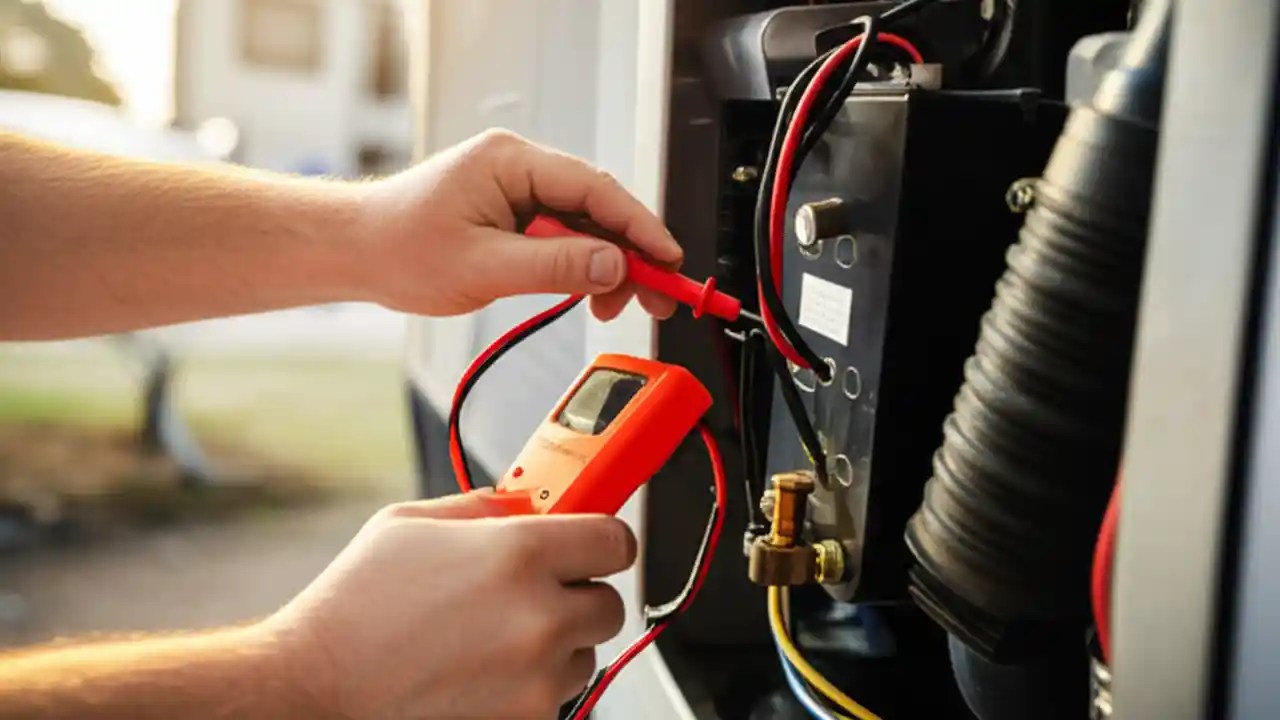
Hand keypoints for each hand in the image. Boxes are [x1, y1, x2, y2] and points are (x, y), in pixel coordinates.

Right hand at [260, 492, 634, 719]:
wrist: (316, 687)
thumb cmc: (354, 607)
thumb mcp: (411, 523)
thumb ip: (482, 506)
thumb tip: (523, 503)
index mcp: (519, 553)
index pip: (616, 540)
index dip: (603, 540)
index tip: (593, 544)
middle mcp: (539, 615)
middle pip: (609, 604)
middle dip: (578, 596)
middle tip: (535, 595)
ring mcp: (536, 675)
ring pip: (584, 655)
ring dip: (555, 645)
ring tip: (491, 639)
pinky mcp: (526, 719)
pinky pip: (555, 696)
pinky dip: (531, 685)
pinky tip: (481, 671)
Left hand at [358, 129, 682, 320]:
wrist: (356, 251)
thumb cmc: (399, 247)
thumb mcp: (482, 266)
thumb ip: (554, 267)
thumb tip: (612, 266)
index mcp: (511, 161)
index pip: (595, 188)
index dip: (639, 226)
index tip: (667, 259)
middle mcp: (519, 167)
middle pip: (598, 207)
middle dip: (631, 253)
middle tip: (658, 293)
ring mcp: (517, 190)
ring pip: (585, 225)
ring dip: (606, 266)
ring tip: (614, 306)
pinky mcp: (514, 214)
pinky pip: (563, 236)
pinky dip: (580, 267)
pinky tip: (588, 293)